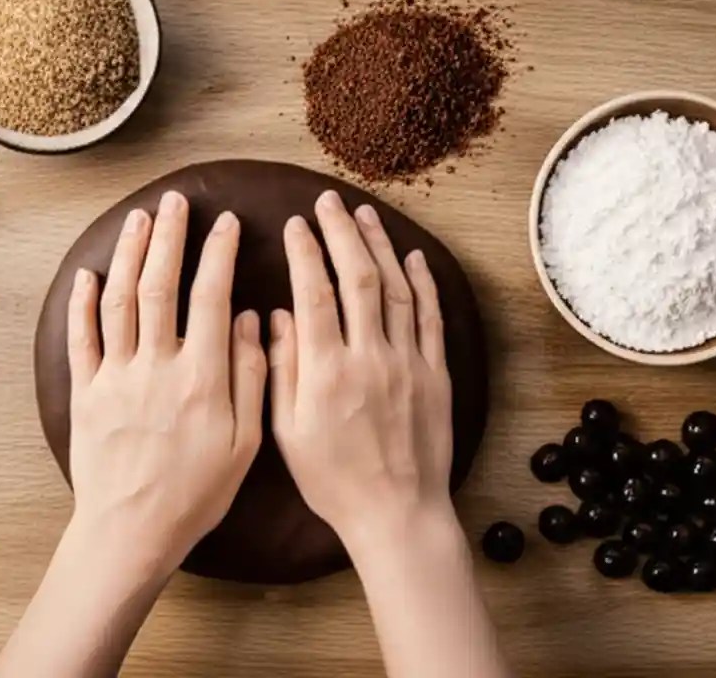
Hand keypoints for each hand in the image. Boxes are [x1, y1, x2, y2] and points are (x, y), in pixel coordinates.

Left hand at [66, 191, 266, 569]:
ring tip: (138, 219)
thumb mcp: (245, 443)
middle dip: (168, 236)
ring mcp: (115, 377)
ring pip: (118, 300)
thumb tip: (254, 320)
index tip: (227, 223)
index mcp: (202, 377)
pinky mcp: (85, 393)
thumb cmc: (196, 494)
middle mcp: (156, 366)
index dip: (219, 253)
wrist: (132, 532)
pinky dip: (82, 302)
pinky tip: (89, 274)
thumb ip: (252, 376)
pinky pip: (80, 337)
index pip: (211, 296)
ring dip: (127, 253)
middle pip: (159, 284)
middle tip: (175, 200)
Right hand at [269, 190, 453, 543]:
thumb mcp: (288, 432)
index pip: (314, 292)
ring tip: (364, 215)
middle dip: (341, 233)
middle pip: (358, 278)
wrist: (396, 515)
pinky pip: (430, 319)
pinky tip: (412, 258)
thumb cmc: (334, 481)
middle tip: (327, 201)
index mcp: (326, 371)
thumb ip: (281, 370)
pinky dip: (423, 284)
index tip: (294, 224)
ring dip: (380, 247)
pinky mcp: (436, 376)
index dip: (304, 251)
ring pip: (396, 289)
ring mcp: (408, 364)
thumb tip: (278, 317)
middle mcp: (369, 358)